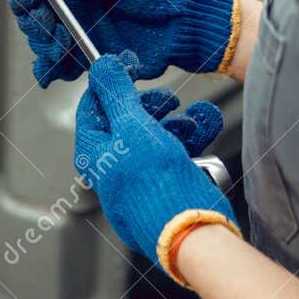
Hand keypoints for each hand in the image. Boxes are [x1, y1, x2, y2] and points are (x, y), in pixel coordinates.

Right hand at [8, 0, 239, 87]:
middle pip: (34, 16)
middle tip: (54, 35)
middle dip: (37, 27)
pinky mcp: (91, 56)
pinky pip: (62, 67)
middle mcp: (75, 5)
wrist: (189, 26)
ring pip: (44, 44)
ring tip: (60, 53)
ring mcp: (82, 32)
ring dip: (44, 51)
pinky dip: (53, 71)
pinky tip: (56, 73)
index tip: (31, 4)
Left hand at [75, 55, 237, 267]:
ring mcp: (136, 182)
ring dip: (175, 123)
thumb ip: (117, 94)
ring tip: (193, 118)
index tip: (129, 65)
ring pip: (153, 139)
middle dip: (150, 106)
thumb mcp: (133, 126)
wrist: (190, 233)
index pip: (92, 107)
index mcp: (94, 153)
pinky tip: (205, 130)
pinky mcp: (161, 191)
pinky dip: (189, 141)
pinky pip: (171, 158)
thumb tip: (102, 67)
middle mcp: (111, 169)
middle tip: (167, 99)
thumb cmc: (155, 184)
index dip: (111, 82)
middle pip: (125, 122)